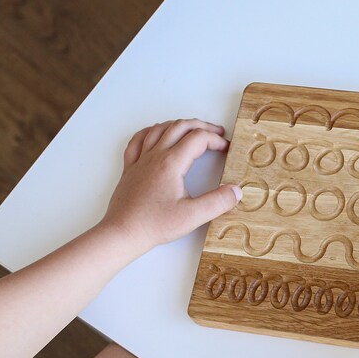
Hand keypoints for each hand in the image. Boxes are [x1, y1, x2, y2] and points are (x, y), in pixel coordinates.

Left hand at [99, 119, 241, 255]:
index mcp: (171, 163)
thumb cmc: (153, 225)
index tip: (226, 148)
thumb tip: (236, 191)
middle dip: (202, 126)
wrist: (122, 232)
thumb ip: (218, 202)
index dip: (216, 140)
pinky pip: (139, 139)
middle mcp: (155, 156)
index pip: (198, 138)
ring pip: (160, 129)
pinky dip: (152, 131)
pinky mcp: (130, 168)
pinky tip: (156, 134)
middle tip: (216, 133)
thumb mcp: (192, 216)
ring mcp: (140, 160)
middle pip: (180, 126)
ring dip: (179, 125)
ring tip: (192, 130)